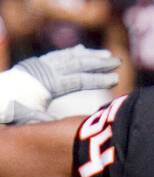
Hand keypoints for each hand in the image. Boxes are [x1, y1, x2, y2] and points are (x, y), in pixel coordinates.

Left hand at [1, 47, 119, 124]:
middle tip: (117, 62)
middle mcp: (44, 70)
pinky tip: (83, 50)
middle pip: (76, 63)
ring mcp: (41, 64)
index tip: (115, 80)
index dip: (97, 80)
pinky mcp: (37, 64)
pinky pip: (59, 55)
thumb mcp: (31, 119)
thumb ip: (50, 120)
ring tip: (108, 57)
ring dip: (90, 55)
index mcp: (46, 84)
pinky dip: (73, 52)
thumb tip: (72, 126)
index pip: (77, 80)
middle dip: (98, 62)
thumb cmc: (13, 112)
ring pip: (69, 56)